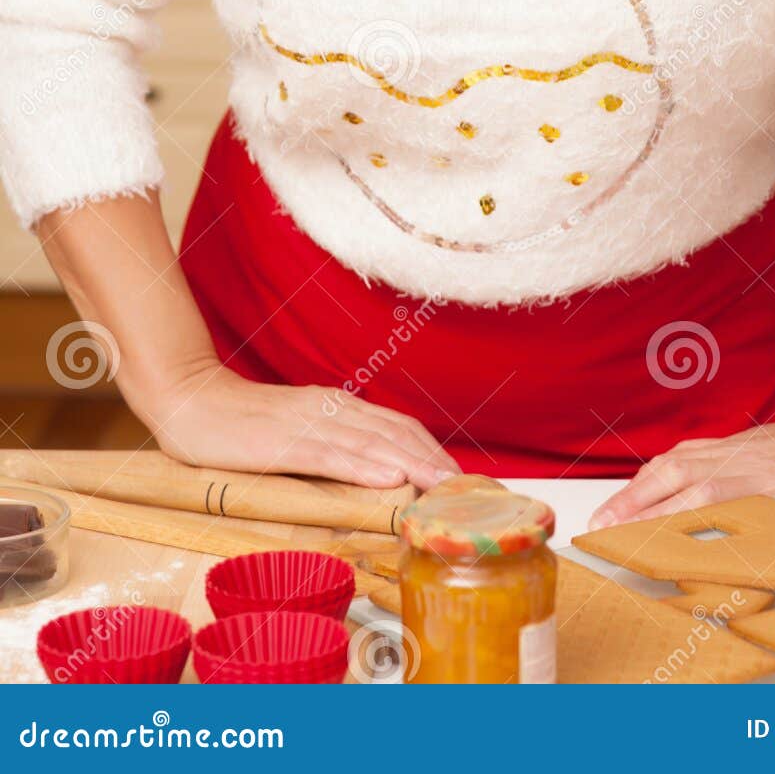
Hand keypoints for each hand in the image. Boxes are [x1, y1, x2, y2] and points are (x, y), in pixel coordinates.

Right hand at [148, 363, 461, 490]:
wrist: (191, 400)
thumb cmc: (243, 424)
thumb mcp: (297, 431)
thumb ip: (333, 446)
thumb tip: (375, 475)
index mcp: (337, 407)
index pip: (398, 427)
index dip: (433, 451)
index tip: (461, 479)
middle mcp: (332, 409)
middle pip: (397, 434)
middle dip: (435, 462)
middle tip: (467, 490)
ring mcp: (309, 423)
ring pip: (373, 444)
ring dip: (413, 466)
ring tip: (444, 488)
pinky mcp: (284, 442)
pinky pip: (332, 455)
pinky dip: (365, 468)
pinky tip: (388, 480)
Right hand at [586, 399, 774, 527]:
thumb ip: (762, 533)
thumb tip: (728, 555)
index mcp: (741, 484)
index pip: (681, 506)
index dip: (648, 522)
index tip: (619, 537)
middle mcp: (728, 461)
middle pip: (664, 481)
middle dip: (627, 504)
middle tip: (597, 525)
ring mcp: (729, 446)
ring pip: (670, 463)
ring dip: (636, 486)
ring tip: (611, 508)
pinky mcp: (734, 440)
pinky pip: (684, 453)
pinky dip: (659, 469)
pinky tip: (651, 481)